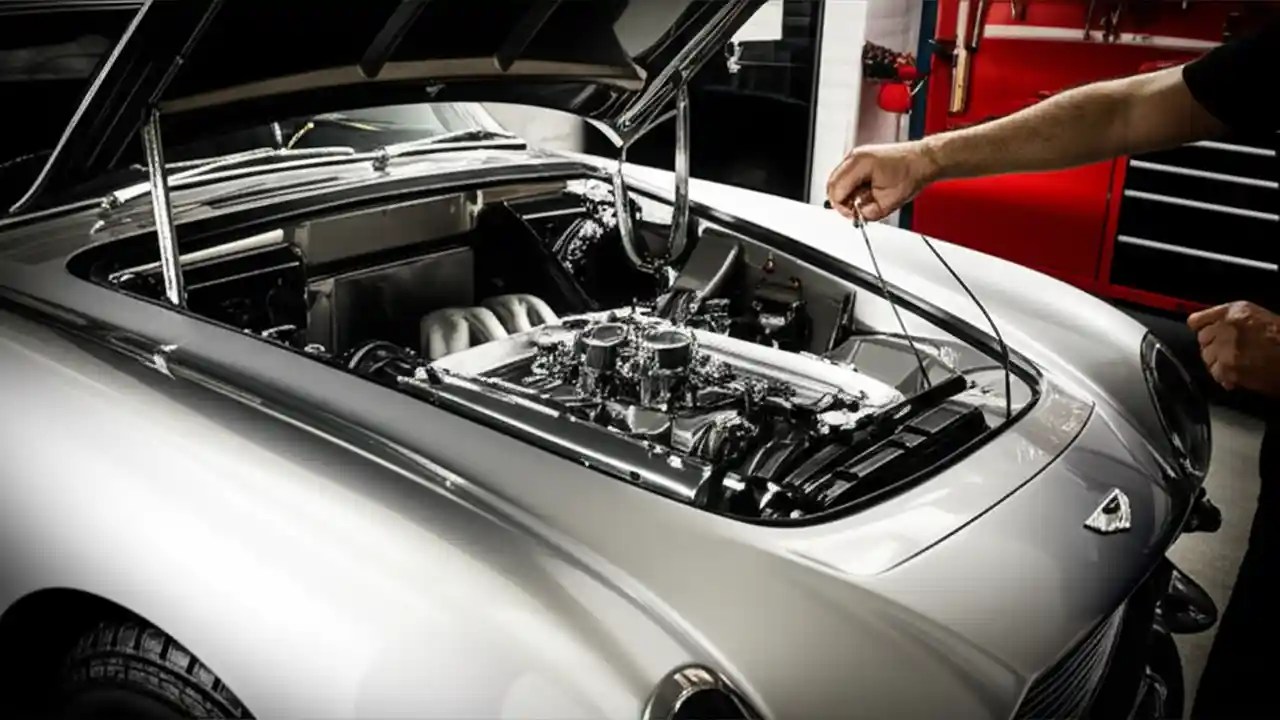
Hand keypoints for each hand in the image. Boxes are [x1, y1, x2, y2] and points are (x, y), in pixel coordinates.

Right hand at [825, 140, 940, 221]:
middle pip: (832, 184)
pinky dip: (853, 188)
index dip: (843, 208)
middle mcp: (854, 157)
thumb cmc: (911, 174)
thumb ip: (868, 212)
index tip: (853, 215)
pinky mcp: (861, 159)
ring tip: (866, 199)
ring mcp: (856, 156)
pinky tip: (866, 192)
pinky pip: (847, 177)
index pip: (836, 191)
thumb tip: (857, 216)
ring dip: (848, 195)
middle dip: (842, 201)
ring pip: (838, 181)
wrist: (923, 161)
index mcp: (858, 164)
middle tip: (856, 211)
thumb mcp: (889, 202)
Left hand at [1187, 300, 1279, 396]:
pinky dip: (1224, 376)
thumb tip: (1207, 328)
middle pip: (1202, 339)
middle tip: (1229, 352)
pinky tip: (1238, 374)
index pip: (1197, 320)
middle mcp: (1226, 326)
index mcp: (1234, 310)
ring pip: (1206, 357)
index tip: (1208, 334)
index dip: (1203, 329)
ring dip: (1217, 362)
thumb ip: (1230, 320)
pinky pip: (1215, 373)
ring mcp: (1225, 348)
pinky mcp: (1228, 367)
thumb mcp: (1256, 316)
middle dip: (1213, 346)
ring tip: (1237, 363)